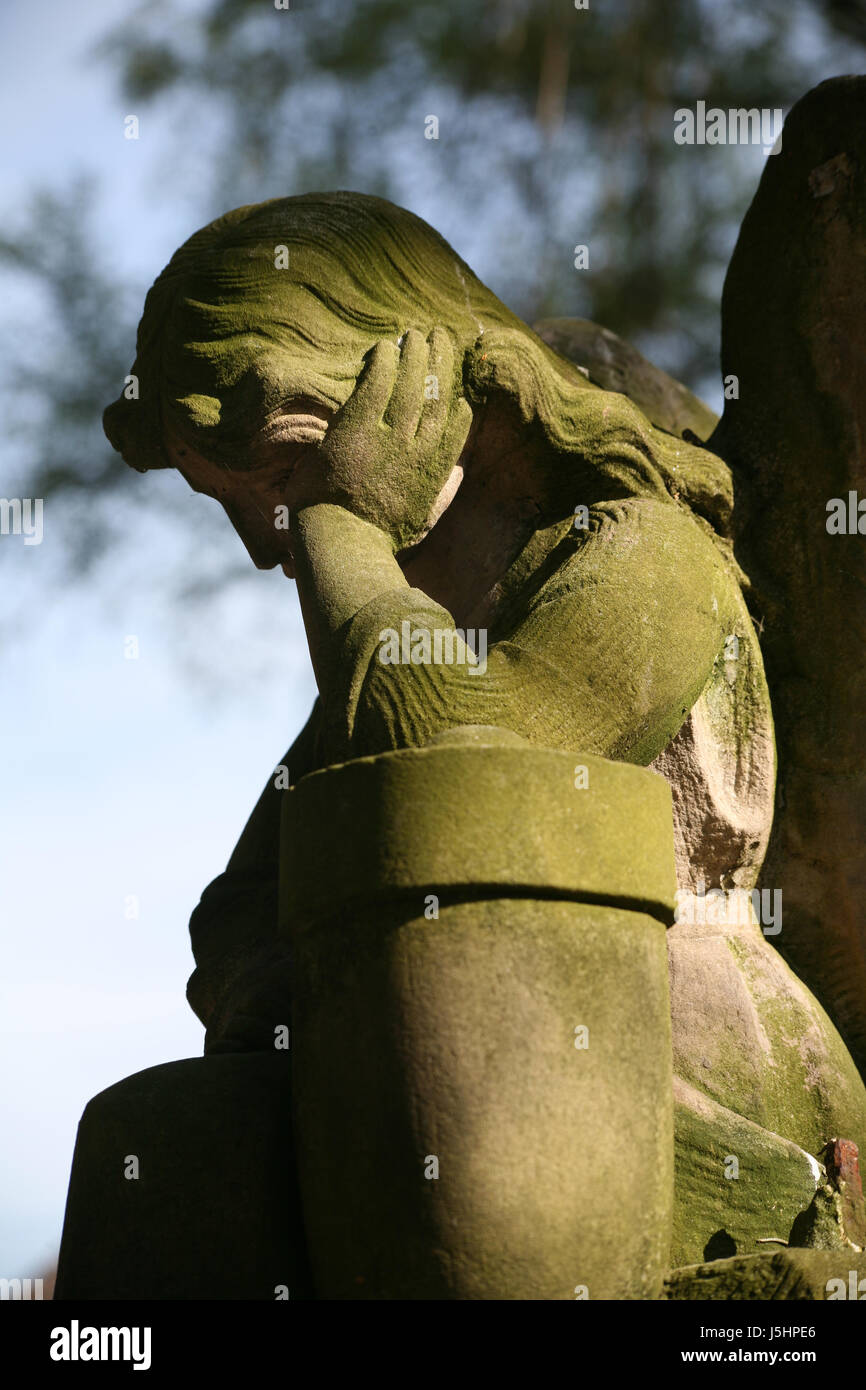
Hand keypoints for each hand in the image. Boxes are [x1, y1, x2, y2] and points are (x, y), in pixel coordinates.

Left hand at [292, 327, 472, 550]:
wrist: (345, 541)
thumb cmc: (377, 537)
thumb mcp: (421, 519)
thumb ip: (439, 494)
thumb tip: (458, 476)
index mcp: (434, 472)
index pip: (455, 427)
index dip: (456, 402)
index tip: (457, 390)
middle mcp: (418, 450)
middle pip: (436, 395)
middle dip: (441, 362)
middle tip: (441, 337)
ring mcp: (390, 438)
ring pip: (411, 385)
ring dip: (415, 354)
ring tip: (415, 333)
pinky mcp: (359, 429)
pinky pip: (376, 386)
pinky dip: (383, 364)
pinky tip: (384, 348)